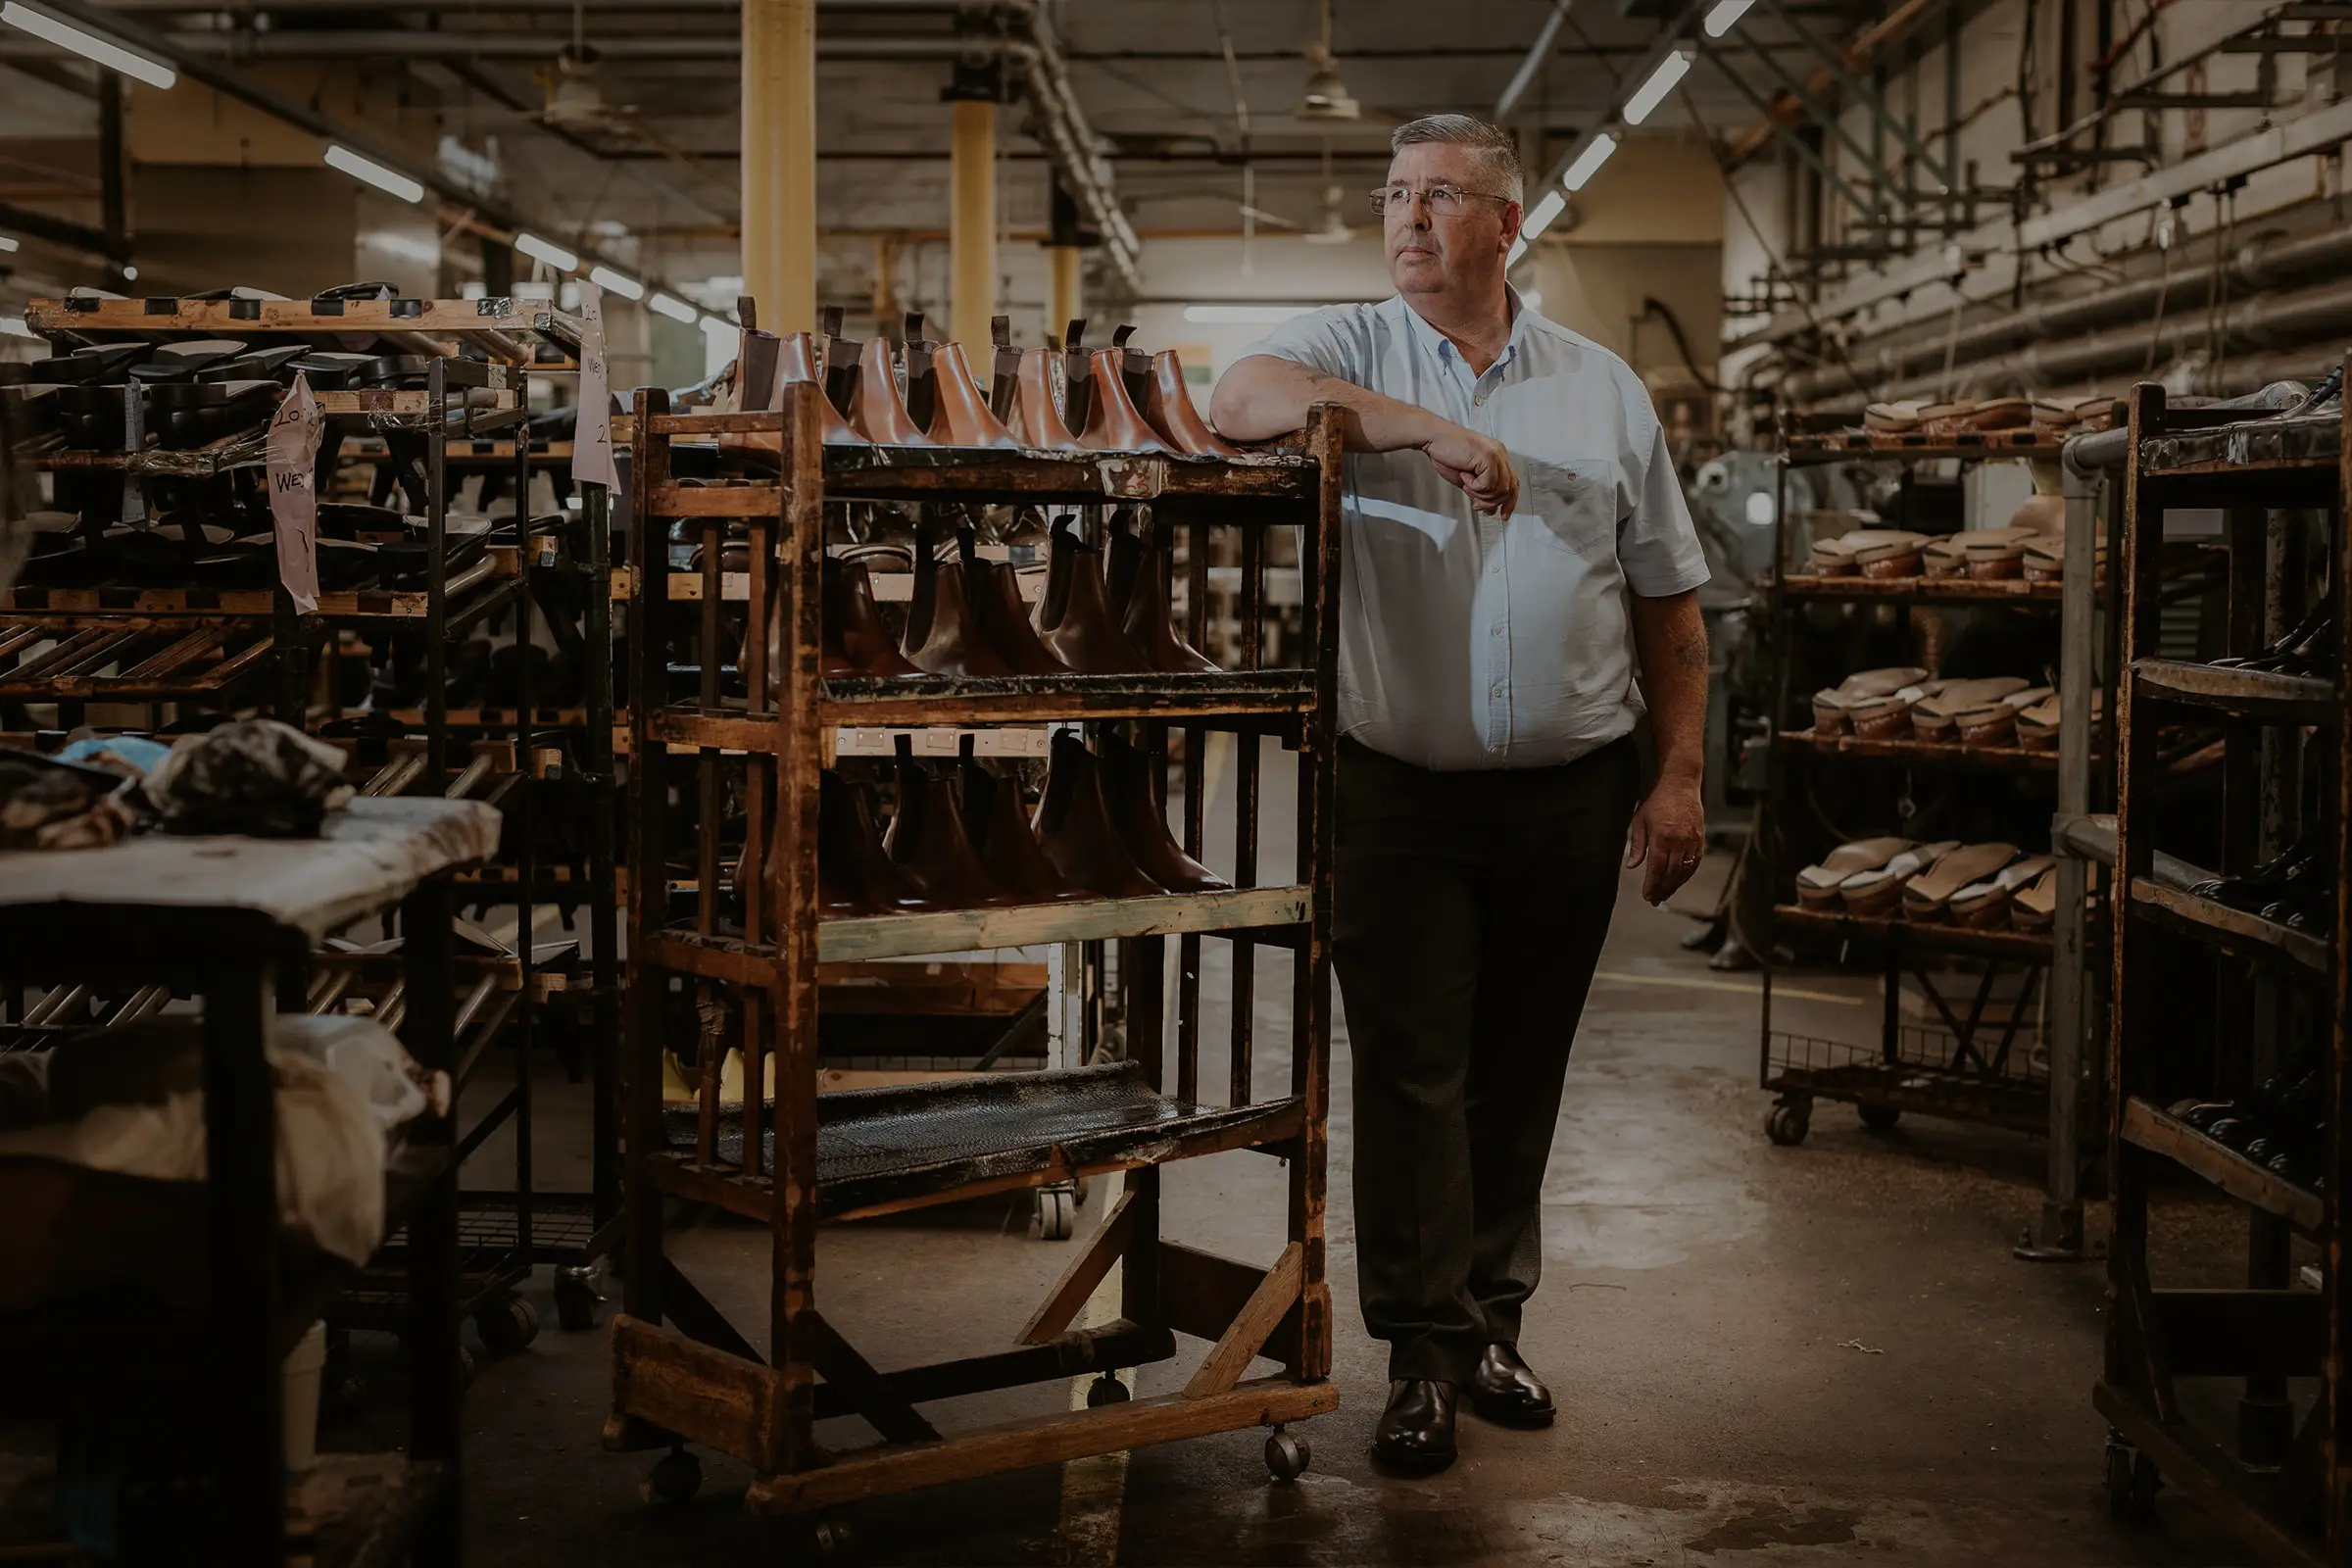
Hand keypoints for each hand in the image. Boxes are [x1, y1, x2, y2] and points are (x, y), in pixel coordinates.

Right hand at [1420, 422, 1518, 516]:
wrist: (1434, 438)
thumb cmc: (1447, 453)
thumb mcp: (1468, 478)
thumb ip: (1481, 490)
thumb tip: (1489, 507)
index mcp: (1498, 456)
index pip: (1513, 483)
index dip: (1509, 502)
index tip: (1503, 514)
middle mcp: (1500, 454)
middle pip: (1509, 489)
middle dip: (1491, 502)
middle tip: (1476, 503)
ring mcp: (1496, 455)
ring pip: (1500, 489)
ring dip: (1480, 494)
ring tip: (1467, 484)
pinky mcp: (1488, 457)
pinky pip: (1488, 484)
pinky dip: (1474, 486)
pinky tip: (1464, 476)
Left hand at [1625, 773, 1704, 905]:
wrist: (1680, 783)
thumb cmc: (1656, 799)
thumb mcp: (1640, 820)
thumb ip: (1638, 845)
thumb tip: (1632, 866)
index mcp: (1662, 836)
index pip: (1657, 867)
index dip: (1652, 884)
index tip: (1647, 896)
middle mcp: (1680, 840)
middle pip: (1672, 872)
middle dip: (1663, 888)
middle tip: (1655, 899)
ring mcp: (1692, 839)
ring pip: (1685, 870)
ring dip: (1675, 885)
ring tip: (1665, 893)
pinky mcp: (1701, 838)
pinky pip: (1695, 862)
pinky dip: (1687, 874)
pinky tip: (1679, 880)